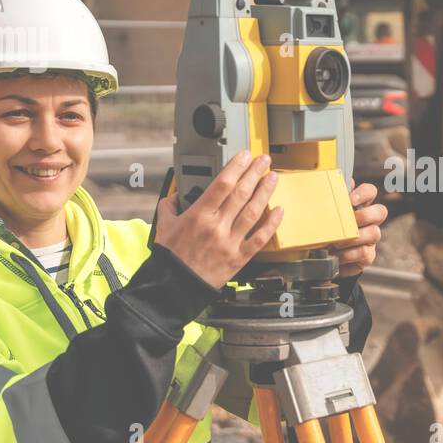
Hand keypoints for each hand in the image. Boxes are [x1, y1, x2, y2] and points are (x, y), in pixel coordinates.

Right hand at [152, 151, 283, 288]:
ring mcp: (230, 242)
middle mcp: (216, 226)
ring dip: (265, 192)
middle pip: (241, 193)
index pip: (222, 184)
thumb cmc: (170, 257)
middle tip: (263, 160)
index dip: (237, 167)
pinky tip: (279, 211)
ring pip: (253, 212)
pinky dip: (272, 224)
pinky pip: (260, 238)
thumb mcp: (163, 225)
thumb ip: (170, 204)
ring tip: (272, 178)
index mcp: (198, 215)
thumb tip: (177, 193)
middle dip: (255, 173)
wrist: (176, 286)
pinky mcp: (239, 257)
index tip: (244, 156)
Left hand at [332, 180, 386, 277]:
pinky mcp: (367, 256)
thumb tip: (334, 184)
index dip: (364, 193)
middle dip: (365, 215)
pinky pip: (365, 253)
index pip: (370, 192)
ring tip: (336, 243)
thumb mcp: (325, 216)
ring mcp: (370, 239)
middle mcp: (369, 221)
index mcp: (359, 206)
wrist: (322, 259)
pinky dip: (349, 254)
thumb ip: (330, 201)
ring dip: (354, 238)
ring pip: (374, 233)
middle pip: (380, 211)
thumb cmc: (326, 233)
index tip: (351, 200)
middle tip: (348, 223)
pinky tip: (336, 256)